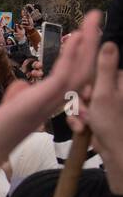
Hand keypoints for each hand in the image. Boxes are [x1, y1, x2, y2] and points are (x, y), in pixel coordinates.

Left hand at [0, 11, 100, 180]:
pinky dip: (71, 55)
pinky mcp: (41, 101)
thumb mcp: (9, 108)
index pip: (72, 77)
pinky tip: (77, 37)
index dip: (80, 56)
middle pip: (82, 70)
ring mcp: (50, 103)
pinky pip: (63, 76)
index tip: (83, 35)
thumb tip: (23, 85)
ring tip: (93, 20)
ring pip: (79, 70)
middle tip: (95, 18)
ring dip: (87, 43)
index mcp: (50, 104)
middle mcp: (56, 103)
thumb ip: (19, 95)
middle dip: (90, 43)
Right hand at [73, 41, 122, 192]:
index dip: (87, 80)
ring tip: (83, 122)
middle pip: (88, 84)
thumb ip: (105, 68)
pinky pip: (84, 111)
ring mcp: (109, 103)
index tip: (85, 93)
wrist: (117, 154)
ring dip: (78, 111)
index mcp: (120, 81)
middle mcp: (116, 89)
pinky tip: (82, 128)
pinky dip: (80, 119)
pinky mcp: (102, 115)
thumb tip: (109, 42)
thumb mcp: (105, 93)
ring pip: (83, 98)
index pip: (97, 69)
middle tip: (84, 110)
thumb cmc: (112, 123)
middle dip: (81, 99)